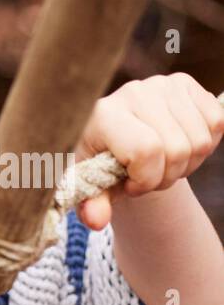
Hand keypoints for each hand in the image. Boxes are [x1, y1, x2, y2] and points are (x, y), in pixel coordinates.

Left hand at [72, 73, 223, 229]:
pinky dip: (204, 146)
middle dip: (166, 177)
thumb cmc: (102, 164)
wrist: (118, 139)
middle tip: (149, 178)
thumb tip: (96, 220)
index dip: (145, 179)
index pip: (146, 151)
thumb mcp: (92, 186)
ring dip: (186, 165)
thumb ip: (92, 205)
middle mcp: (134, 93)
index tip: (130, 185)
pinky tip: (180, 146)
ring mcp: (162, 85)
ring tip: (162, 165)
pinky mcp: (185, 83)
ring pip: (200, 141)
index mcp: (104, 115)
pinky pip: (217, 123)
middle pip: (177, 149)